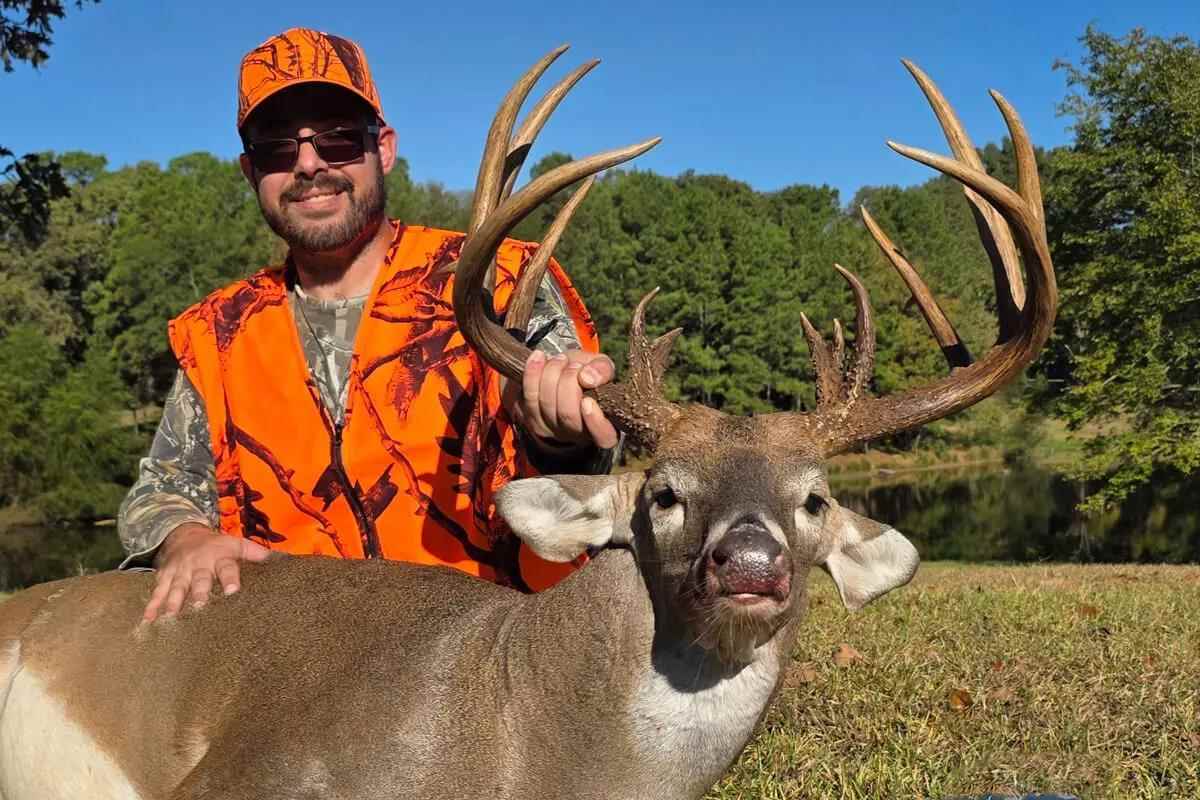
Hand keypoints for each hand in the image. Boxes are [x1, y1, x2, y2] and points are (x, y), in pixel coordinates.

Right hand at [143, 522, 270, 620]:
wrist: (184, 533)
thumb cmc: (217, 545)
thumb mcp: (236, 544)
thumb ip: (256, 553)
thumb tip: (282, 560)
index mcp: (218, 556)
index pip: (226, 567)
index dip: (229, 578)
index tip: (232, 591)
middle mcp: (198, 564)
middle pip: (199, 580)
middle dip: (198, 592)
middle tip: (199, 606)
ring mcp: (179, 571)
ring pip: (176, 588)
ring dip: (173, 602)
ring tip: (171, 617)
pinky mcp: (164, 577)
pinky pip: (156, 592)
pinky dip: (151, 606)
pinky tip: (147, 620)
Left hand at [503, 350, 618, 450]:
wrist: (562, 373)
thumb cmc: (588, 374)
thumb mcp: (602, 367)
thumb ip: (603, 369)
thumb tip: (588, 377)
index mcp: (604, 426)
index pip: (604, 437)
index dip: (596, 423)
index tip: (587, 401)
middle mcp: (578, 434)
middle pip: (568, 415)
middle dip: (568, 382)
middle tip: (574, 366)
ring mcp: (553, 430)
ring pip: (547, 405)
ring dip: (552, 374)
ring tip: (560, 360)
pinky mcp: (532, 420)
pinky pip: (529, 396)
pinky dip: (532, 373)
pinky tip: (539, 357)